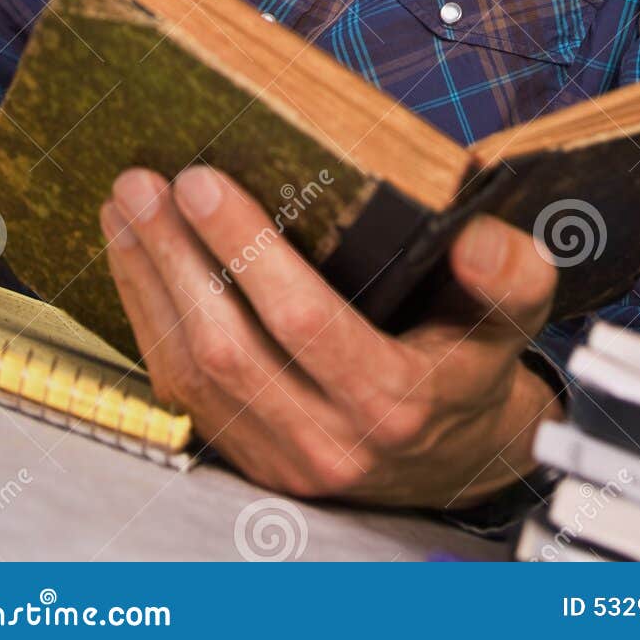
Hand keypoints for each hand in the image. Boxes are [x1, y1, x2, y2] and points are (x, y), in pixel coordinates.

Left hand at [100, 166, 560, 509]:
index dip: (247, 251)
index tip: (202, 182)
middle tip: (142, 184)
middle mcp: (329, 441)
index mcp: (395, 401)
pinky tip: (135, 260)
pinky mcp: (246, 456)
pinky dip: (147, 319)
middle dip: (176, 258)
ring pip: (192, 372)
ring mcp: (279, 458)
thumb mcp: (513, 312)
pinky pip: (182, 391)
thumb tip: (475, 238)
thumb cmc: (473, 361)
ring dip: (148, 284)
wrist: (455, 452)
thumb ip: (509, 271)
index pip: (305, 322)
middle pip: (229, 348)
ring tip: (125, 208)